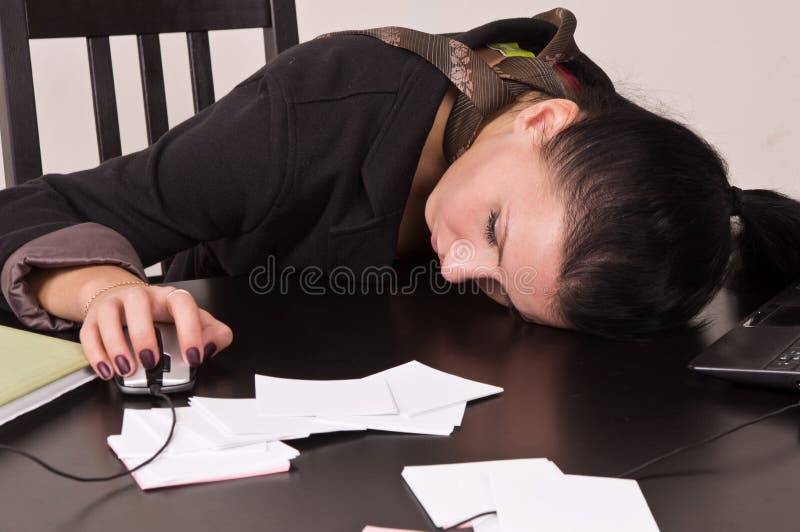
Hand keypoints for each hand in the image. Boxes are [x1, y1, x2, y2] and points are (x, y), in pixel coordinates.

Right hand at [79, 284, 233, 379]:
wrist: (126, 300)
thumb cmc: (163, 315)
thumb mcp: (193, 322)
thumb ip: (212, 333)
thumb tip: (211, 346)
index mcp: (169, 297)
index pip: (182, 303)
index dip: (190, 330)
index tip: (193, 357)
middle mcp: (141, 296)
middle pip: (138, 303)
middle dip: (144, 335)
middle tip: (152, 362)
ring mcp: (115, 304)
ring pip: (109, 315)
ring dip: (116, 345)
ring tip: (127, 369)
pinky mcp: (94, 317)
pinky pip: (89, 332)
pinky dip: (96, 354)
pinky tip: (107, 370)